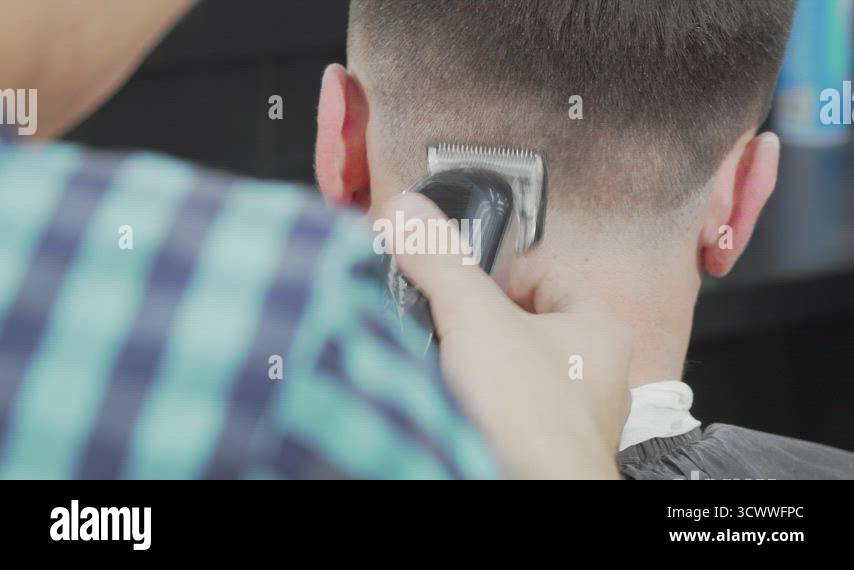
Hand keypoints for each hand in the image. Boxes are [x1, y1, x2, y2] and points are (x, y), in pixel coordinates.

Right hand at [388, 193, 632, 478]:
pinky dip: (483, 406)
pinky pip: (510, 412)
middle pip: (526, 325)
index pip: (547, 274)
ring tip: (445, 363)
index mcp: (597, 329)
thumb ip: (441, 262)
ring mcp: (573, 417)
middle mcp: (595, 374)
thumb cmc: (531, 414)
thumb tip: (408, 213)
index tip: (462, 278)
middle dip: (483, 323)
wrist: (532, 493)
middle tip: (446, 322)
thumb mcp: (475, 318)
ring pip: (518, 372)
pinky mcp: (546, 450)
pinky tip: (457, 406)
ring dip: (481, 366)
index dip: (500, 270)